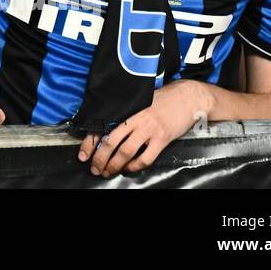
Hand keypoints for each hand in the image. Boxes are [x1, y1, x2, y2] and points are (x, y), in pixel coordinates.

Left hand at [78, 79, 209, 176]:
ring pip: (125, 152)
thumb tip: (106, 128)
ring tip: (108, 172)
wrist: (187, 97)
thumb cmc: (162, 99)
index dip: (90, 143)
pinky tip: (129, 168)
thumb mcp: (139, 101)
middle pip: (111, 142)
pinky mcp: (162, 139)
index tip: (83, 155)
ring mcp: (148, 129)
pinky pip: (145, 158)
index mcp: (126, 109)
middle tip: (94, 169)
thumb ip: (125, 112)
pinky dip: (135, 166)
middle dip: (100, 158)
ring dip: (114, 165)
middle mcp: (135, 119)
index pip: (102, 127)